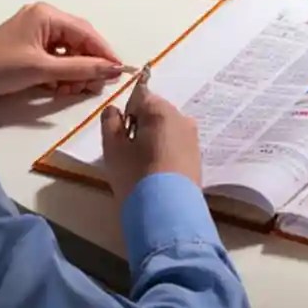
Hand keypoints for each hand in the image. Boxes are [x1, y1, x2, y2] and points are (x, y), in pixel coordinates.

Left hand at [0, 3, 125, 100]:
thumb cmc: (1, 67)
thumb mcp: (43, 69)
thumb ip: (80, 68)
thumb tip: (113, 69)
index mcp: (47, 15)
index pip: (87, 32)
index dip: (104, 53)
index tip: (119, 72)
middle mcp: (44, 19)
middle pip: (79, 42)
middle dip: (89, 65)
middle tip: (95, 86)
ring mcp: (36, 33)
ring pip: (69, 52)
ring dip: (75, 72)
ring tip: (75, 90)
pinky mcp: (30, 48)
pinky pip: (56, 59)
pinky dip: (62, 74)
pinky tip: (62, 88)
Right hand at [100, 85, 201, 202]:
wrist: (168, 212)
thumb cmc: (136, 176)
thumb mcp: (113, 149)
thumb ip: (109, 122)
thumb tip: (114, 110)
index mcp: (161, 110)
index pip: (140, 96)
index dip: (126, 113)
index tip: (121, 135)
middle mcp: (182, 118)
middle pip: (155, 113)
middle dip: (141, 126)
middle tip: (129, 153)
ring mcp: (193, 138)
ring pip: (166, 130)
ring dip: (153, 141)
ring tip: (143, 167)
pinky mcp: (198, 158)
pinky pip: (176, 146)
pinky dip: (165, 154)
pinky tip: (157, 174)